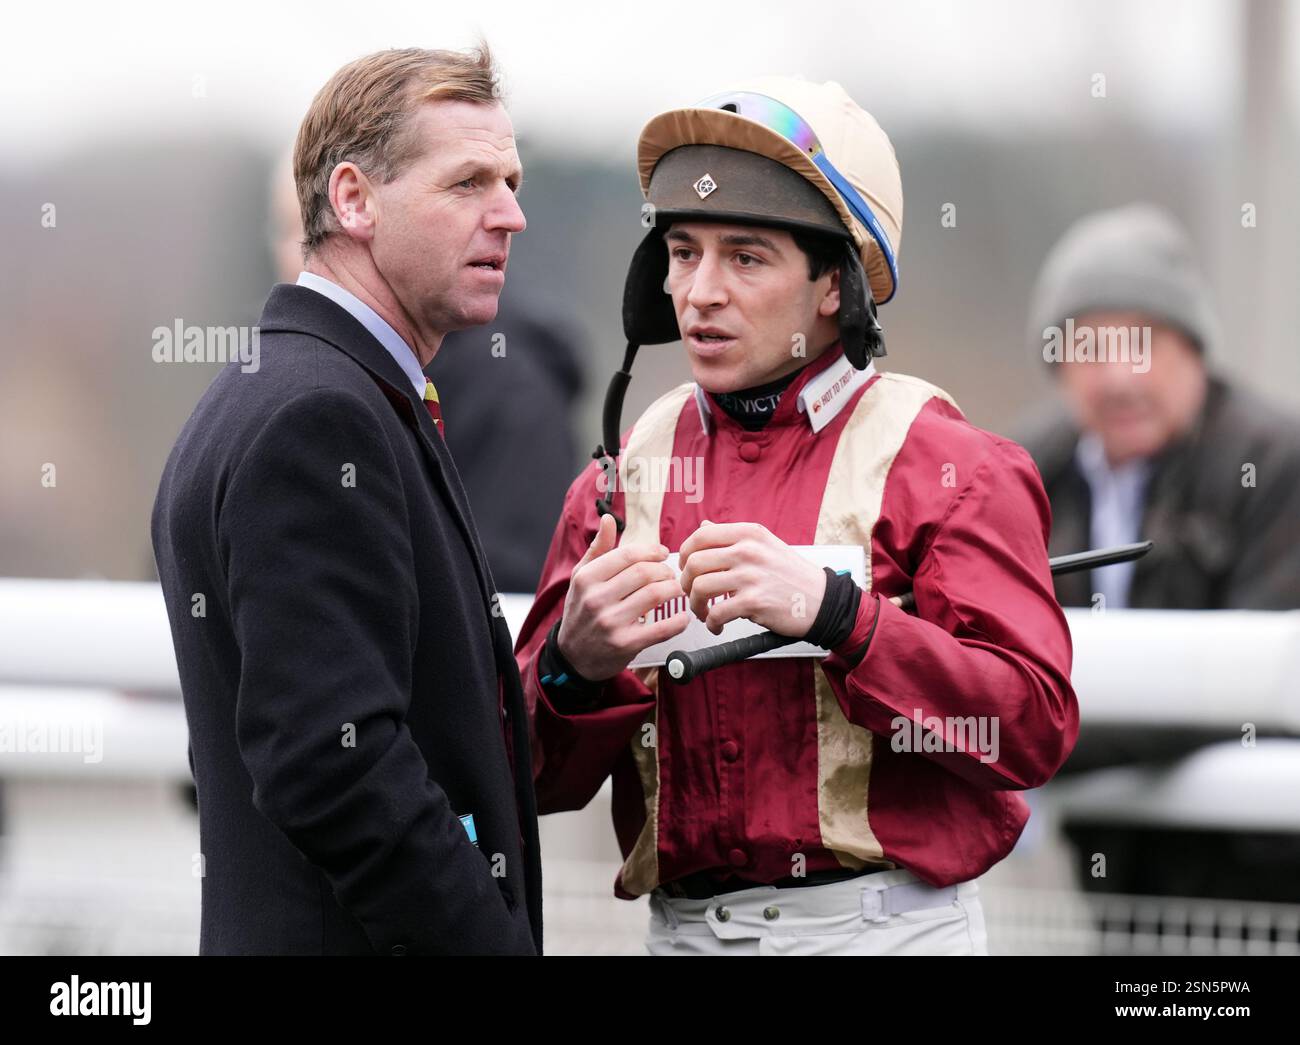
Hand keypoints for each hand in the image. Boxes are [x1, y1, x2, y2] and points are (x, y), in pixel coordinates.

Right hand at [556, 513, 690, 680]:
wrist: (573, 656)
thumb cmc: (581, 611)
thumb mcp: (581, 577)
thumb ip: (598, 549)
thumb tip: (609, 519)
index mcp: (587, 578)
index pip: (628, 555)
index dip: (651, 551)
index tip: (662, 553)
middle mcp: (596, 599)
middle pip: (644, 573)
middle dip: (665, 570)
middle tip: (671, 574)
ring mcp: (611, 623)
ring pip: (655, 595)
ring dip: (674, 590)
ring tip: (676, 590)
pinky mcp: (625, 644)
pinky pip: (660, 629)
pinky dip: (678, 621)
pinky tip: (682, 616)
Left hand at [678, 520, 827, 636]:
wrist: (822, 600)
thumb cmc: (792, 575)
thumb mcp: (765, 544)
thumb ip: (733, 537)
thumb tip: (704, 526)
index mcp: (749, 533)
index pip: (700, 536)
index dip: (684, 554)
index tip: (685, 568)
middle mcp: (748, 551)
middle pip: (694, 563)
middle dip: (685, 583)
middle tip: (692, 594)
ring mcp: (751, 576)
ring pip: (700, 588)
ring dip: (696, 606)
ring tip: (704, 612)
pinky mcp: (754, 602)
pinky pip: (716, 613)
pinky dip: (711, 624)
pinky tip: (717, 625)